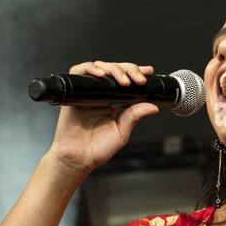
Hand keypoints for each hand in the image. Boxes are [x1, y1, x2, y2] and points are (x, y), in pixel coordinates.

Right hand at [47, 61, 159, 175]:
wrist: (79, 158)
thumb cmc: (96, 148)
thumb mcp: (122, 132)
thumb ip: (134, 116)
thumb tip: (152, 106)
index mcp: (112, 102)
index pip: (125, 80)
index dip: (135, 72)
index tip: (148, 72)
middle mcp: (100, 95)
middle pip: (114, 70)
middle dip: (129, 69)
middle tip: (139, 79)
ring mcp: (87, 93)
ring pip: (99, 67)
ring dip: (113, 69)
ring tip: (124, 80)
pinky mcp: (74, 93)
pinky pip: (78, 72)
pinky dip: (90, 69)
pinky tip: (102, 75)